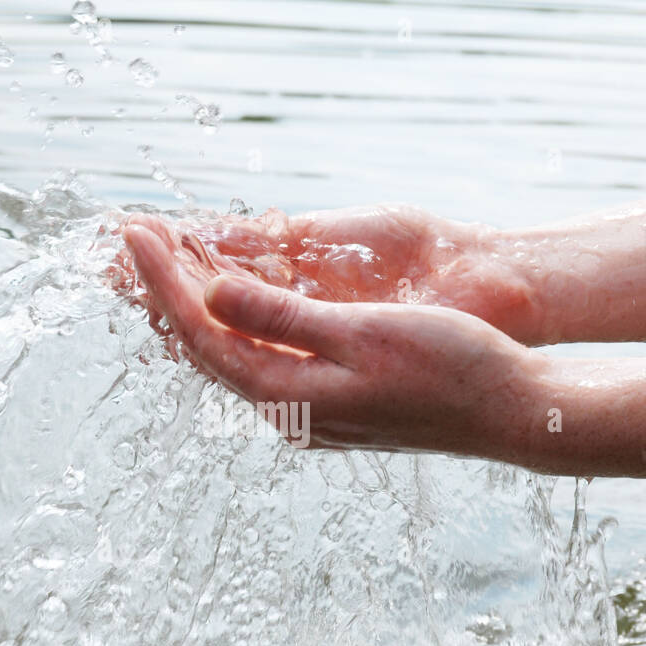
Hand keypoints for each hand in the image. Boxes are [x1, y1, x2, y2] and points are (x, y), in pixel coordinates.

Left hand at [120, 214, 548, 458]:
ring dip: (197, 307)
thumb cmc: (451, 370)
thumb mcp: (364, 333)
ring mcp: (309, 412)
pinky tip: (233, 301)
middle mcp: (288, 412)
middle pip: (205, 348)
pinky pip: (263, 358)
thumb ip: (283, 319)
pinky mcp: (332, 404)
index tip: (134, 232)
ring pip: (232, 354)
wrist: (512, 413)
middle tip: (133, 240)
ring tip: (167, 262)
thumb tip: (208, 298)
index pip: (201, 333)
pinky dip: (238, 322)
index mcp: (288, 396)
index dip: (163, 280)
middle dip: (166, 292)